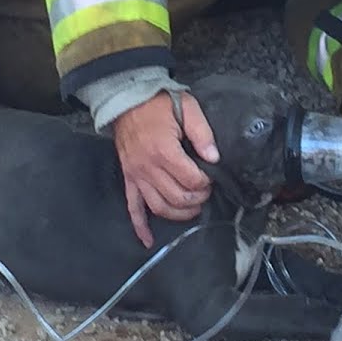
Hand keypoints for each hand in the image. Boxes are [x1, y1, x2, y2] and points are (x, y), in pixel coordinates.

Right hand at [111, 91, 219, 248]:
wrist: (127, 99)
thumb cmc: (159, 103)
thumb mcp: (188, 108)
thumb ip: (202, 133)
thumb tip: (214, 157)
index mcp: (164, 151)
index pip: (191, 179)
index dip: (206, 182)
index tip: (211, 176)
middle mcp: (148, 167)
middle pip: (177, 197)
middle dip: (197, 199)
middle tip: (206, 191)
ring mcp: (136, 175)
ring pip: (159, 207)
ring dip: (179, 214)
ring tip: (193, 209)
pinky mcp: (128, 178)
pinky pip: (132, 207)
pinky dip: (140, 226)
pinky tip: (148, 240)